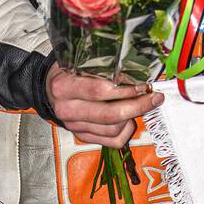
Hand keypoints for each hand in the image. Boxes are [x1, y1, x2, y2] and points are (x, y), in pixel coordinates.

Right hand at [45, 62, 163, 148]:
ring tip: (142, 104)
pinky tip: (129, 120)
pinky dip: (126, 132)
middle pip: (110, 114)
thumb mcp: (76, 62)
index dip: (124, 89)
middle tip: (154, 97)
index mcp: (64, 87)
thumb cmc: (67, 73)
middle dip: (137, 106)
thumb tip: (132, 67)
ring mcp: (75, 126)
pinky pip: (112, 141)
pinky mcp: (83, 136)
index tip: (142, 84)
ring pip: (113, 129)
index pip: (99, 91)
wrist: (49, 91)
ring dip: (133, 117)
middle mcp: (68, 110)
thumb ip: (99, 66)